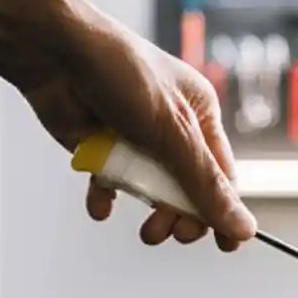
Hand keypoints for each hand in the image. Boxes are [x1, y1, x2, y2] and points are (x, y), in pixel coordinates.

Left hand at [20, 10, 255, 250]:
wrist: (54, 51)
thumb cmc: (120, 73)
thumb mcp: (173, 133)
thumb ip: (205, 186)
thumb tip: (243, 228)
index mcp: (200, 115)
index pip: (222, 175)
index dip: (223, 211)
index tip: (223, 246)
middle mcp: (170, 127)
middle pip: (186, 188)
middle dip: (180, 215)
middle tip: (169, 231)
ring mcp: (134, 137)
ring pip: (149, 190)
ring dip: (147, 212)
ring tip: (145, 229)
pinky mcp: (100, 144)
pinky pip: (110, 181)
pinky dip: (105, 197)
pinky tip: (100, 204)